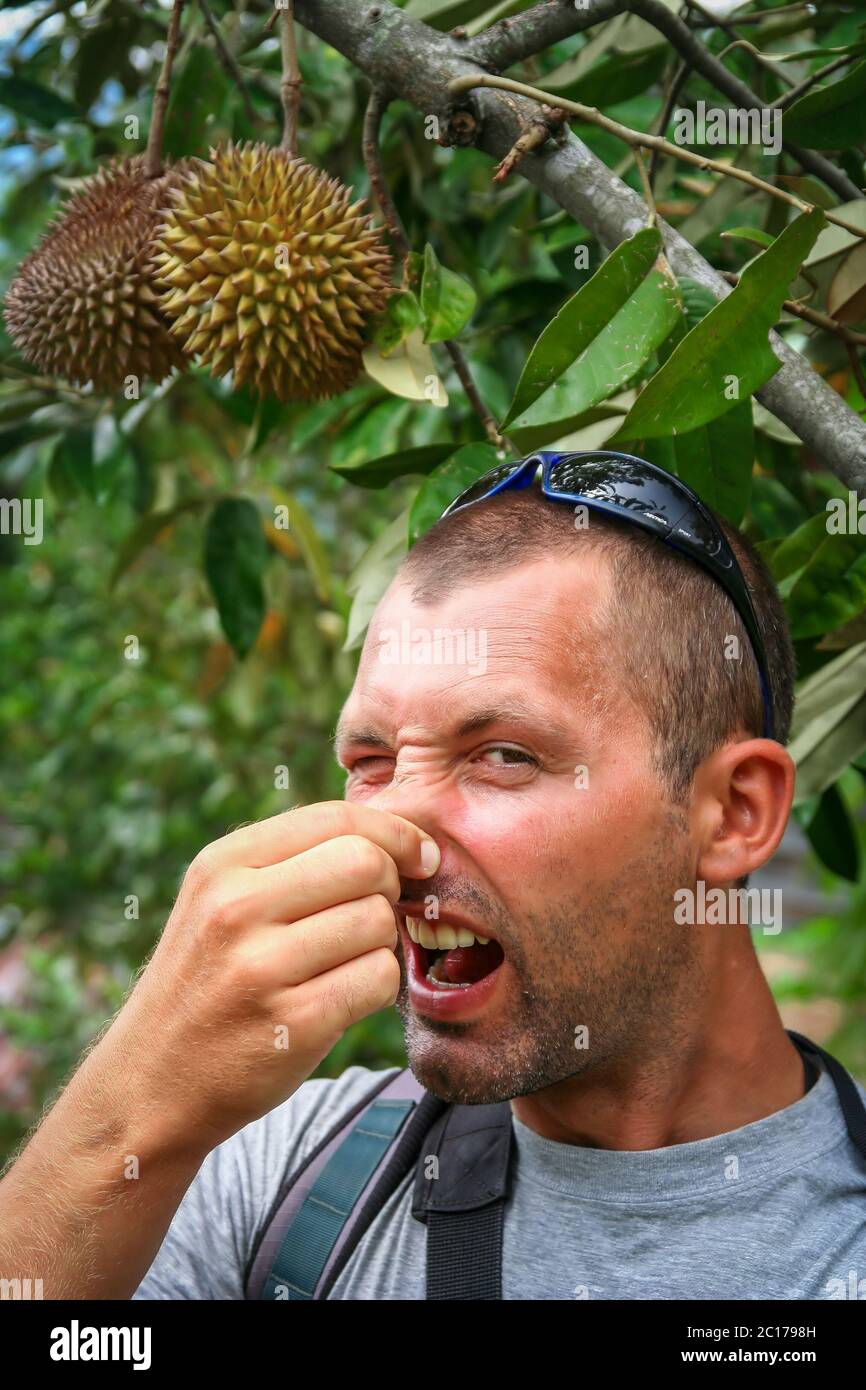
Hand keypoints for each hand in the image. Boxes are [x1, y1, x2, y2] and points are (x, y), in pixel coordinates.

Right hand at [96, 802, 438, 1149]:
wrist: (152, 1081)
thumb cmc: (209, 981)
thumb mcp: (221, 901)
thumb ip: (296, 861)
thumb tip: (404, 839)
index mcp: (222, 864)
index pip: (336, 818)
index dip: (394, 833)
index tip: (418, 856)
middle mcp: (236, 908)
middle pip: (366, 863)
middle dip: (390, 887)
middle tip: (372, 914)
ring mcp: (262, 967)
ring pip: (378, 921)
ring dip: (381, 942)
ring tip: (343, 962)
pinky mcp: (293, 1023)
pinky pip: (379, 978)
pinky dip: (377, 986)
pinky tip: (343, 996)